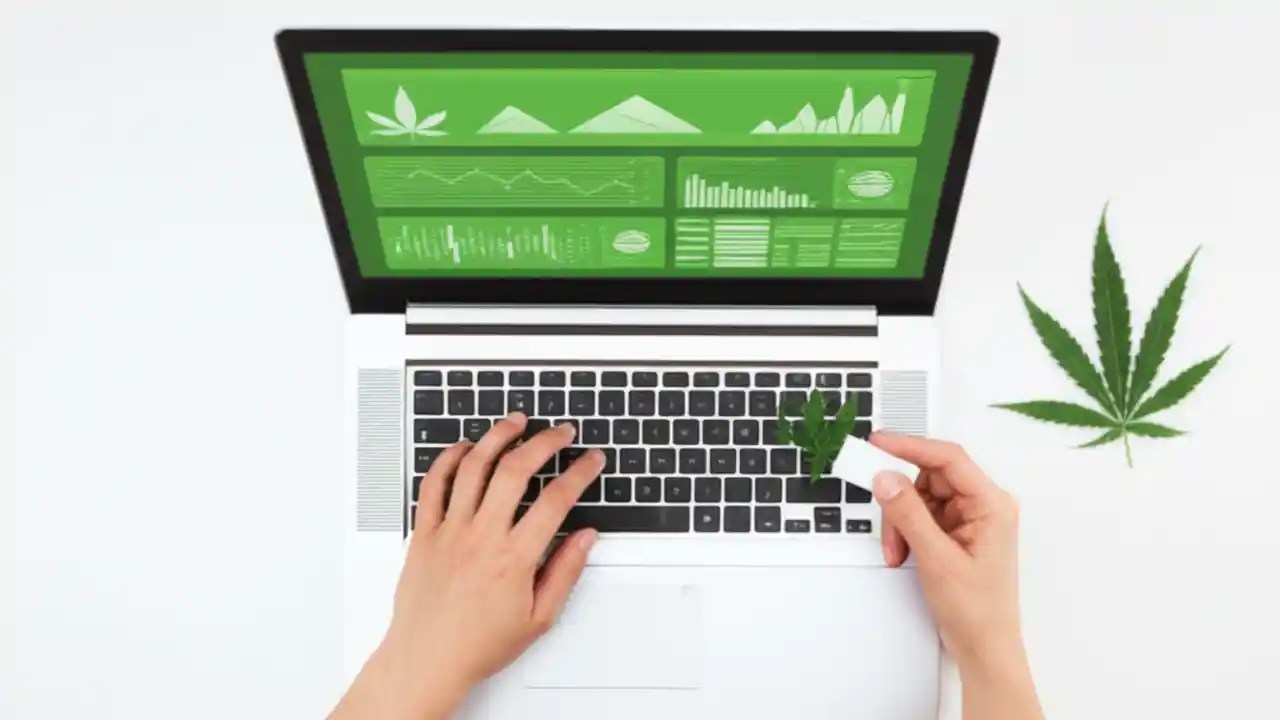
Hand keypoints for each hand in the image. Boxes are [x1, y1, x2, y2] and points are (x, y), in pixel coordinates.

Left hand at [332, 413, 603, 719]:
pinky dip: (449, 458)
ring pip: (474, 466)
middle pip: (516, 470)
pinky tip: (465, 447)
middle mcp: (481, 537)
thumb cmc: (477, 645)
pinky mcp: (424, 533)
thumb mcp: (538, 619)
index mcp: (514, 559)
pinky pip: (434, 484)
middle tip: (560, 432)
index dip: (580, 472)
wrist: (426, 660)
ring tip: (515, 422)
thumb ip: (565, 572)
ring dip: (498, 436)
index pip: (556, 499)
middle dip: (545, 441)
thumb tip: (585, 538)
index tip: (591, 460)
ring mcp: (449, 531)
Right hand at [870, 432, 1041, 719]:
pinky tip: (904, 553)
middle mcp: (983, 506)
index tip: (879, 443)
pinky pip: (921, 516)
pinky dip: (905, 532)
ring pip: (919, 498)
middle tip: (885, 521)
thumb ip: (908, 514)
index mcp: (992, 504)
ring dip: (901, 521)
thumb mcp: (936, 558)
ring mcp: (968, 519)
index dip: (910, 446)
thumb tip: (886, 479)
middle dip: (901, 502)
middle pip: (929, 478)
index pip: (948, 458)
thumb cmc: (978, 610)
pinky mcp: (955, 532)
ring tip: (898, 551)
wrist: (984, 647)